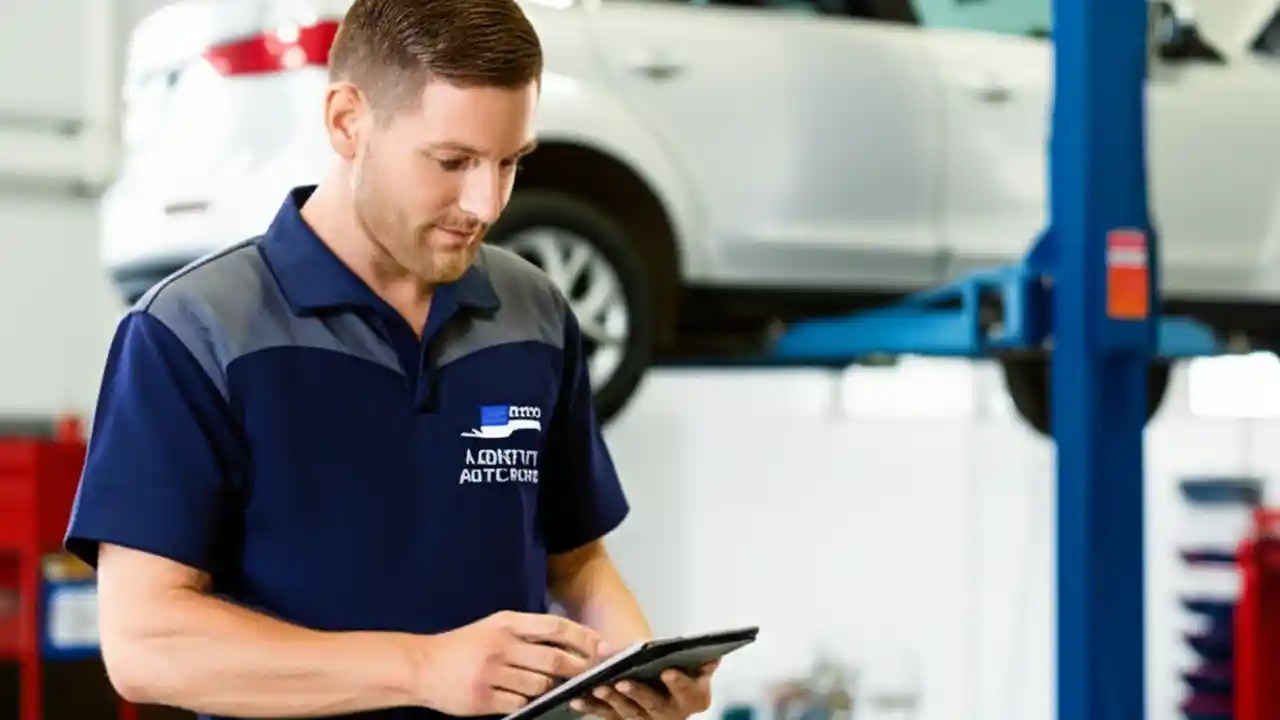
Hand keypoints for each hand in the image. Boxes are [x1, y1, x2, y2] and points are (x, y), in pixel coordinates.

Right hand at [412, 610, 608, 715]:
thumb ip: (526, 633)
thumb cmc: (463, 646)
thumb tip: (569, 643)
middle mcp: (502, 646)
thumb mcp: (494, 627)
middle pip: (554, 659)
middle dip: (579, 668)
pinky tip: (531, 700)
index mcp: (506, 623)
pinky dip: (530, 704)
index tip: (603, 647)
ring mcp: (493, 673)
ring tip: (561, 689)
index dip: (584, 637)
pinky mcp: (484, 699)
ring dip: (554, 689)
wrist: (421, 666)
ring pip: (540, 685)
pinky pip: (520, 704)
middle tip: (595, 674)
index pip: (555, 626)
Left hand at [569, 660, 719, 719]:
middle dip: (639, 694)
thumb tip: (712, 656)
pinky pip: (606, 714)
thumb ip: (700, 658)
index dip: (680, 683)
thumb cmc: (677, 662)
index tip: (668, 671)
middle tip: (624, 681)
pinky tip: (578, 696)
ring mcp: (646, 719)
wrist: (661, 674)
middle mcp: (672, 714)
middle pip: (655, 706)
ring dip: (613, 700)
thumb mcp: (691, 657)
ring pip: (629, 713)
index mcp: (694, 698)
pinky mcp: (622, 719)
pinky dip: (591, 705)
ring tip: (599, 686)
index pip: (689, 693)